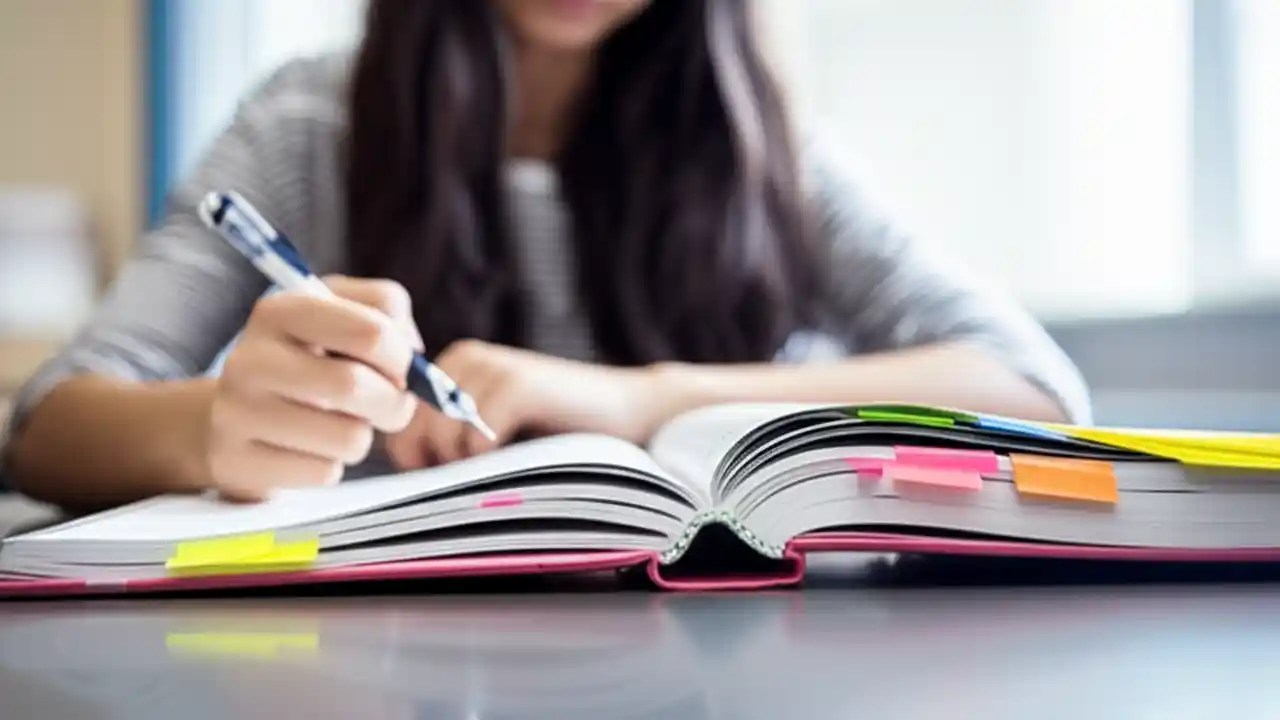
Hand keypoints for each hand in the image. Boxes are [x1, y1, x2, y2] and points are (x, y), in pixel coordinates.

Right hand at [203, 277, 420, 500]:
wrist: (230, 418)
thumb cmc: (305, 361)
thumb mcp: (338, 314)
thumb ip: (385, 310)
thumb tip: (411, 350)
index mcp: (280, 311)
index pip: (370, 333)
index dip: (400, 358)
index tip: (398, 369)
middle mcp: (250, 359)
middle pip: (354, 385)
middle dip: (391, 403)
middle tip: (388, 407)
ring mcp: (237, 413)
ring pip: (348, 438)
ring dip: (360, 437)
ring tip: (339, 425)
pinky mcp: (238, 464)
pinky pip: (323, 474)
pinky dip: (330, 466)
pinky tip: (308, 450)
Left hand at [384, 341, 678, 468]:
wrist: (629, 411)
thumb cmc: (559, 432)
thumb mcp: (495, 431)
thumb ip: (451, 439)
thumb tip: (404, 479)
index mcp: (453, 367)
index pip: (400, 426)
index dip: (418, 465)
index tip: (453, 483)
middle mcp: (463, 358)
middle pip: (412, 431)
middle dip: (437, 470)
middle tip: (477, 484)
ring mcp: (489, 366)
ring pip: (439, 435)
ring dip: (464, 468)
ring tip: (499, 472)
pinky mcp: (517, 382)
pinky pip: (473, 436)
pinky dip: (488, 460)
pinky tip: (516, 460)